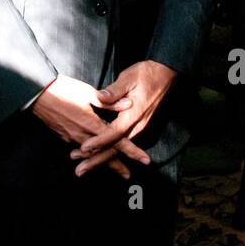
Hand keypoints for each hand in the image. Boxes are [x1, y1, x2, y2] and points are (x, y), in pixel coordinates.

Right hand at [32, 75, 147, 178]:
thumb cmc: (62, 89)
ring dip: (102, 162)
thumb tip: (128, 105)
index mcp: (91, 124)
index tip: (145, 161)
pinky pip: (79, 149)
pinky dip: (88, 155)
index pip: (117, 141)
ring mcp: (71, 137)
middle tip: (128, 175)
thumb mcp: (86, 91)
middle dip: (117, 166)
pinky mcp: (63, 135)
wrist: (35, 93)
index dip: (132, 151)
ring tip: (112, 169)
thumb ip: (108, 101)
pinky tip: (90, 156)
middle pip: (104, 154)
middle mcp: (82, 135)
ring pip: (91, 154)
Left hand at [75, 61, 176, 176]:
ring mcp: (137, 128)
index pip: (114, 133)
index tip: (84, 149)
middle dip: (96, 160)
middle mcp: (136, 126)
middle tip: (79, 170)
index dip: (99, 141)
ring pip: (117, 149)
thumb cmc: (146, 74)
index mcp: (133, 114)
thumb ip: (115, 90)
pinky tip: (97, 158)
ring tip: (82, 168)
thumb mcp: (129, 77)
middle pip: (115, 149)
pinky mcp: (136, 127)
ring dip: (100, 159)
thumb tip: (101, 97)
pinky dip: (108, 153)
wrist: (165, 75)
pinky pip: (121, 145)